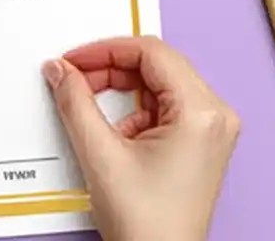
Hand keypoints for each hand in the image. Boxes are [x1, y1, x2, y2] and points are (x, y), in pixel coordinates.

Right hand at [43, 36, 238, 240]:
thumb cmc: (147, 225)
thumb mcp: (100, 155)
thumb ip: (76, 102)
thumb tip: (60, 70)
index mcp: (201, 112)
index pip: (152, 53)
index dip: (105, 50)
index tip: (72, 60)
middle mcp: (214, 116)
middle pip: (156, 65)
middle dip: (110, 68)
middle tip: (72, 79)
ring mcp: (209, 130)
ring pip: (158, 85)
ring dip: (119, 89)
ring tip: (86, 105)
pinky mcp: (198, 143)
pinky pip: (162, 108)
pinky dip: (131, 111)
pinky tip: (109, 131)